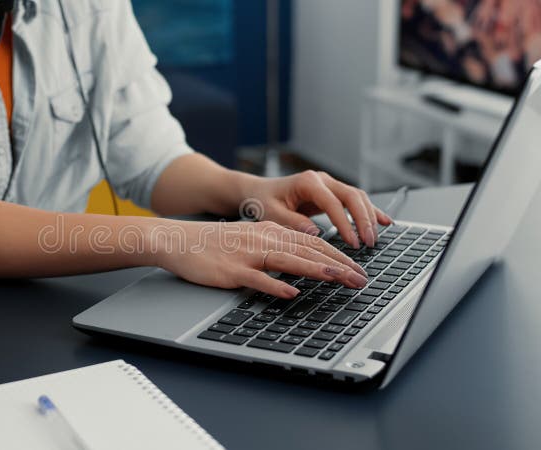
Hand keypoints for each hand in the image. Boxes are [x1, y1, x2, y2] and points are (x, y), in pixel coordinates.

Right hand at [154, 220, 369, 298]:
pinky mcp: (231, 270)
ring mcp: (247, 254)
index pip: (312, 243)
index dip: (339, 256)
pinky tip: (291, 293)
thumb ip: (276, 249)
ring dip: (318, 271)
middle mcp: (263, 239)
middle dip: (339, 265)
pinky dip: (275, 285)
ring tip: (340, 281)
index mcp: (270, 231)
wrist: (178, 240)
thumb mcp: (251, 239)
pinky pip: (257, 278)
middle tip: (361, 279)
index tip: (359, 269)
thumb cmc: (215, 244)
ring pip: (289, 261)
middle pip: (307, 251)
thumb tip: (303, 264)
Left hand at [242, 170, 391, 247]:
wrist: (259, 192)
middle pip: (352, 196)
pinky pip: (355, 201)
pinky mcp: (332, 192)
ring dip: (369, 217)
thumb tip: (315, 233)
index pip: (332, 202)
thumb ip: (292, 223)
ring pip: (357, 197)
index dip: (345, 223)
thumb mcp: (271, 214)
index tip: (352, 242)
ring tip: (374, 239)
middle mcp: (321, 180)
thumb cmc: (262, 202)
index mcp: (307, 182)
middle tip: (369, 242)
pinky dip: (369, 211)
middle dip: (363, 220)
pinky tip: (384, 222)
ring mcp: (328, 184)